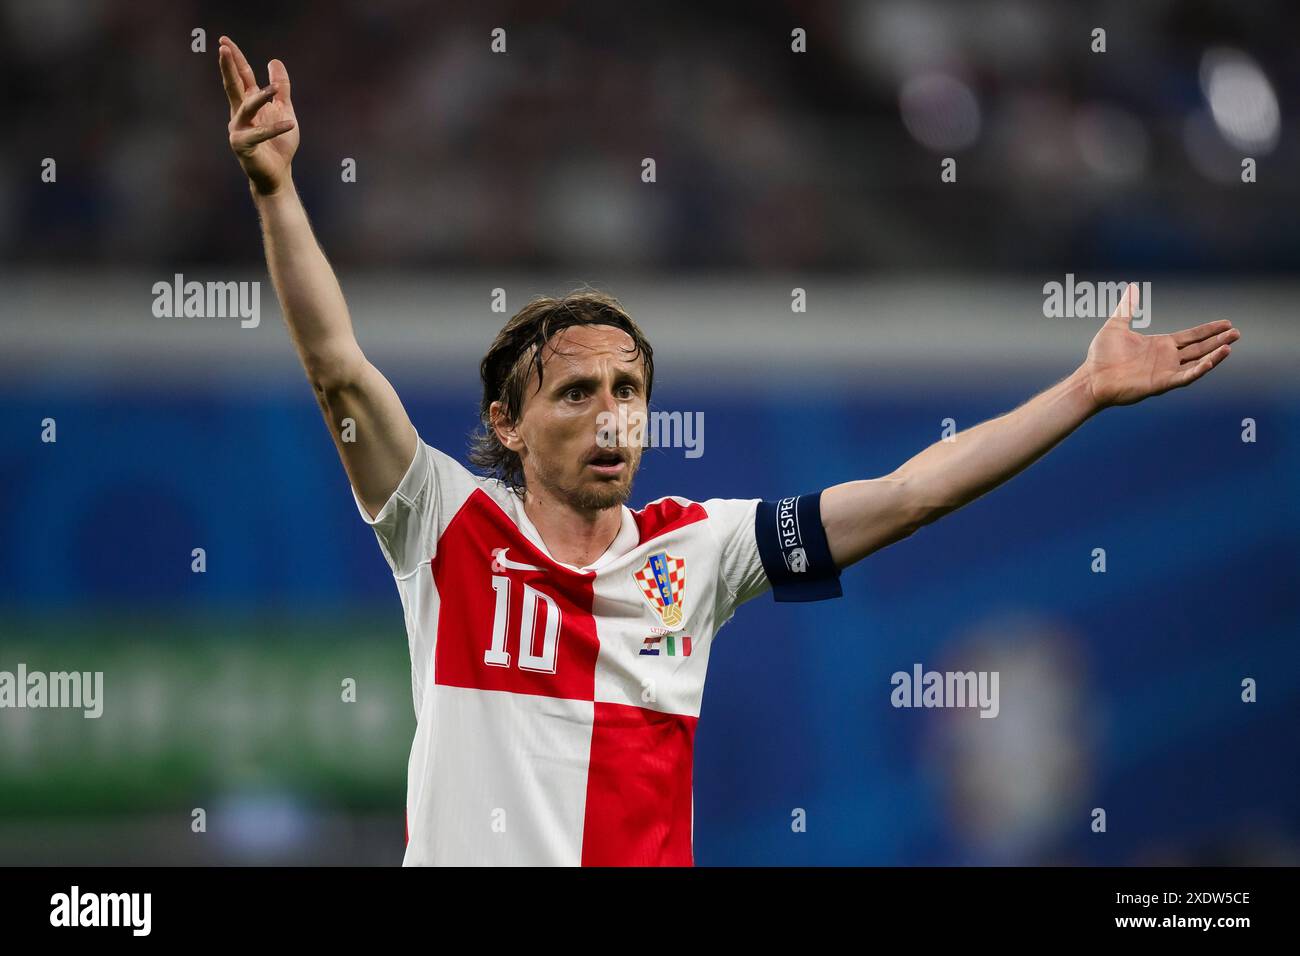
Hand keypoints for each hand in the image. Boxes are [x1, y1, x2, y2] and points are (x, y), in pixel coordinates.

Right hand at [219, 36, 298, 195]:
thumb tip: (274, 61)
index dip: (234, 60)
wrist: (278, 174)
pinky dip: (276, 129)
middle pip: (233, 86)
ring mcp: (238, 130)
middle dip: (228, 67)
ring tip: (274, 89)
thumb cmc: (278, 145)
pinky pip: (261, 134)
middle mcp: (239, 114)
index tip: (224, 41)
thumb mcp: (284, 110)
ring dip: (261, 98)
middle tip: (222, 48)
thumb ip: (281, 88)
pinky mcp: (243, 146)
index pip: (241, 77)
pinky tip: (290, 123)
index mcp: (248, 104)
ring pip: (247, 108)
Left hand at [1082, 283, 1239, 408]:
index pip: (1191, 336)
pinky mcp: (1161, 383)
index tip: (1226, 323)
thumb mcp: (1116, 326)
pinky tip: (1212, 360)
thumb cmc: (1101, 355)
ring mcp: (1165, 371)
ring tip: (1230, 346)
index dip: (1208, 330)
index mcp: (1160, 345)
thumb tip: (1131, 287)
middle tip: (1237, 333)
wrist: (1091, 378)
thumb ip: (1126, 308)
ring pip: (1197, 362)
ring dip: (1214, 355)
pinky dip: (1199, 370)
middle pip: (1199, 348)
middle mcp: (1167, 358)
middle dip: (1218, 341)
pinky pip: (1185, 377)